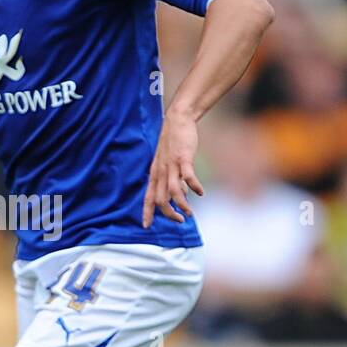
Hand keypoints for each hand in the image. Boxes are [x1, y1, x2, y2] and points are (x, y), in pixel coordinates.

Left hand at [143, 111, 203, 225]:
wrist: (177, 120)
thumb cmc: (174, 143)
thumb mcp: (168, 163)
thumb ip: (172, 179)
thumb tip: (182, 194)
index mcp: (155, 174)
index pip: (147, 197)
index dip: (147, 212)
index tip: (146, 226)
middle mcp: (161, 172)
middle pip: (160, 200)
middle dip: (169, 214)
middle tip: (180, 220)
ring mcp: (172, 166)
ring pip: (173, 192)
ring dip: (182, 205)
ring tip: (189, 213)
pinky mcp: (183, 158)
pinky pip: (188, 177)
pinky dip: (194, 187)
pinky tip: (200, 193)